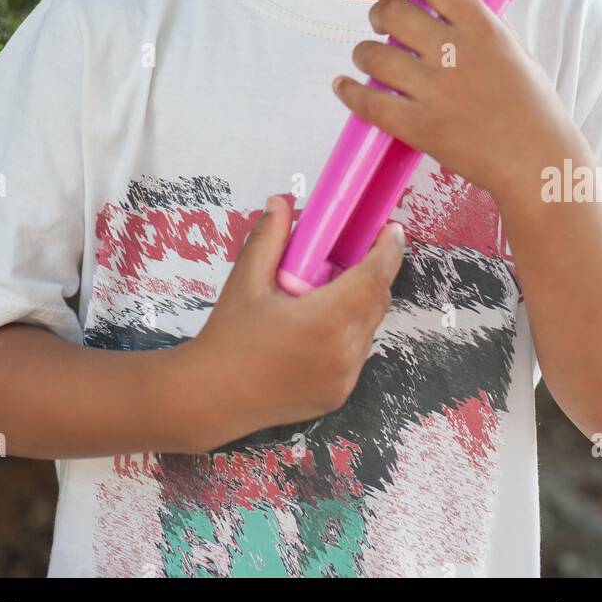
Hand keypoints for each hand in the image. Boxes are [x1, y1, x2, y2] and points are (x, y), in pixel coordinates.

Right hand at [191, 194, 405, 447]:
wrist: (211, 399)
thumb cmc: (228, 338)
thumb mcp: (245, 280)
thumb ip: (269, 237)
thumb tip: (281, 202)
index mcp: (325, 320)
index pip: (375, 277)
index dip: (389, 250)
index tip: (390, 229)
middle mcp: (343, 353)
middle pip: (377, 300)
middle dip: (371, 273)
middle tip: (348, 254)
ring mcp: (344, 379)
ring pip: (368, 327)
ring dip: (359, 304)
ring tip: (326, 291)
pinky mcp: (339, 395)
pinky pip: (356, 353)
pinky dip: (347, 332)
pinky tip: (318, 325)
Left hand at [332, 0, 584, 201]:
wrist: (537, 161)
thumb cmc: (532, 106)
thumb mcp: (515, 52)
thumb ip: (482, 26)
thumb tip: (449, 4)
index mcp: (483, 29)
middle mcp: (455, 53)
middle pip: (395, 14)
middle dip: (379, 13)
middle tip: (380, 22)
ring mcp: (435, 91)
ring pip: (374, 55)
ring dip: (363, 52)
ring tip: (366, 57)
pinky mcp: (420, 127)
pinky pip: (369, 102)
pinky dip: (349, 91)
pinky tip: (344, 86)